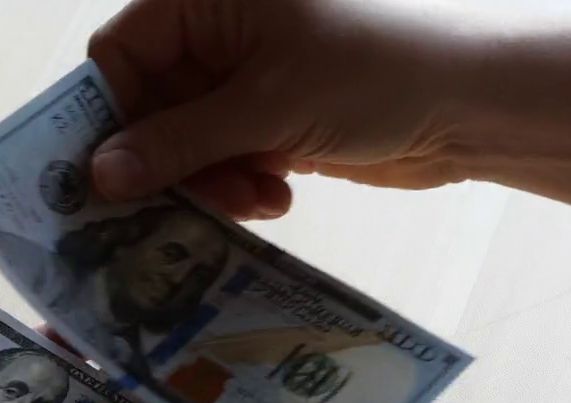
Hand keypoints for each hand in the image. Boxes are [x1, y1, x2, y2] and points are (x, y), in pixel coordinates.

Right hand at [86, 0, 472, 218]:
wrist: (471, 101)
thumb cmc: (377, 69)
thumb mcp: (268, 106)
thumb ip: (177, 142)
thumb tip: (99, 175)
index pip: (120, 53)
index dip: (109, 116)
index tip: (107, 181)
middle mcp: (221, 29)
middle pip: (150, 105)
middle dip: (170, 161)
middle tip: (193, 205)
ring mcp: (248, 76)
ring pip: (187, 142)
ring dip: (210, 181)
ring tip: (255, 198)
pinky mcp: (275, 117)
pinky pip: (226, 158)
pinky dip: (241, 183)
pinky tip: (278, 195)